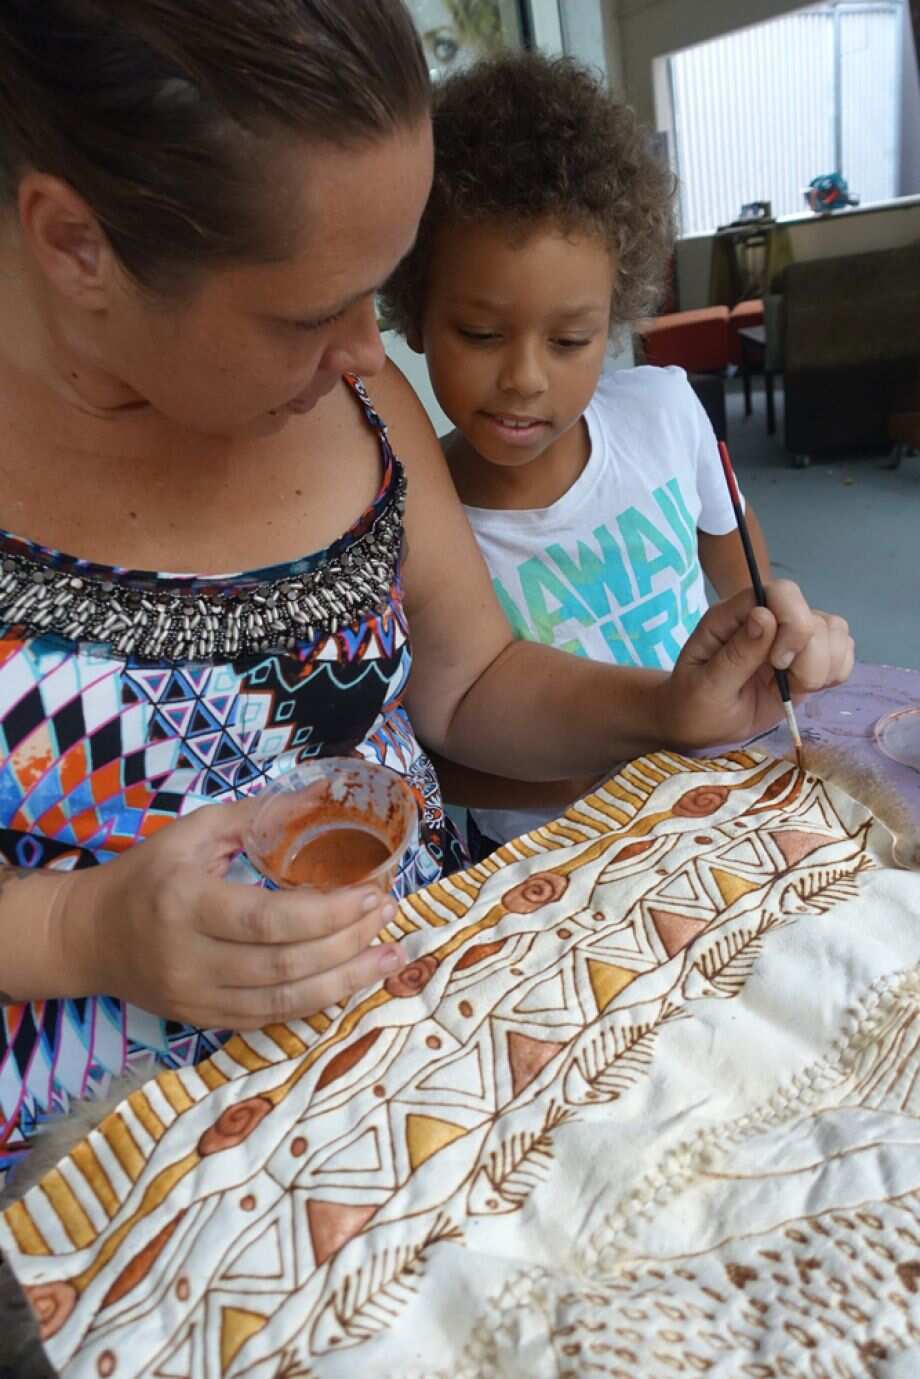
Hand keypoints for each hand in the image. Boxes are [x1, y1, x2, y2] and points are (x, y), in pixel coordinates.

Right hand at [56, 801, 404, 1030]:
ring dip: (346, 981)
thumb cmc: (147, 873)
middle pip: (286, 966)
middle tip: (390, 916)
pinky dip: (316, 1002)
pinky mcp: (204, 1020)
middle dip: (349, 944)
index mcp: (187, 903)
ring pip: (284, 1004)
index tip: (374, 893)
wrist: (87, 935)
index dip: (330, 913)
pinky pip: (270, 1020)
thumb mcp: (195, 830)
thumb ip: (260, 814)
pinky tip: (350, 980)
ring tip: (390, 957)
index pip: (270, 919)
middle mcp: (191, 959)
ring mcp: (197, 998)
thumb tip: (325, 794)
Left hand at [663, 580, 853, 747]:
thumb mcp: (707, 686)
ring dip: (824, 666)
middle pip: (814, 616)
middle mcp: (767, 619)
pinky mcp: (808, 657)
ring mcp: (789, 637)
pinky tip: (807, 688)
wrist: (699, 725)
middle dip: (810, 656)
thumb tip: (765, 615)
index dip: (793, 625)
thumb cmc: (694, 705)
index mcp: (734, 616)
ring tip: (793, 687)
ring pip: (835, 631)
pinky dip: (834, 672)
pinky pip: (842, 650)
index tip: (778, 663)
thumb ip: (736, 653)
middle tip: (784, 682)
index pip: (781, 592)